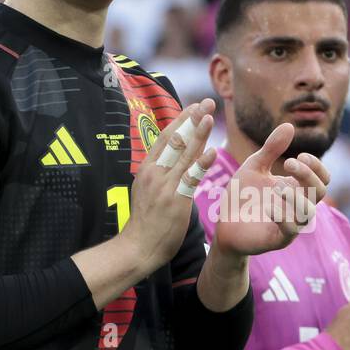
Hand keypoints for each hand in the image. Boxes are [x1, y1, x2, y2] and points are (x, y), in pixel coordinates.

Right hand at [123, 99, 216, 269]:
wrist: (138, 247)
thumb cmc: (146, 222)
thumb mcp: (147, 190)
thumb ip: (159, 174)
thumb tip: (171, 162)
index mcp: (147, 168)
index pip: (165, 138)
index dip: (181, 120)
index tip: (194, 106)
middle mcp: (154, 172)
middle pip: (174, 140)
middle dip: (191, 119)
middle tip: (206, 102)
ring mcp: (164, 186)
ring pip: (183, 154)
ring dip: (198, 133)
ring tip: (210, 115)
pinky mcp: (175, 200)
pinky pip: (190, 179)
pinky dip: (201, 163)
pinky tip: (212, 151)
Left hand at [211, 123, 330, 256]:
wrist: (223, 224)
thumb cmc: (242, 196)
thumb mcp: (255, 166)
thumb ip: (271, 149)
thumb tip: (289, 125)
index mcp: (297, 189)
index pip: (323, 178)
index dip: (316, 166)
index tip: (300, 155)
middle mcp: (299, 206)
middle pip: (321, 191)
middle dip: (308, 175)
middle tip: (289, 163)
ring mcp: (290, 224)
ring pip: (309, 212)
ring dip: (297, 197)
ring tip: (277, 186)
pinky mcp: (278, 239)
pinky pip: (290, 230)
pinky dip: (283, 216)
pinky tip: (269, 206)